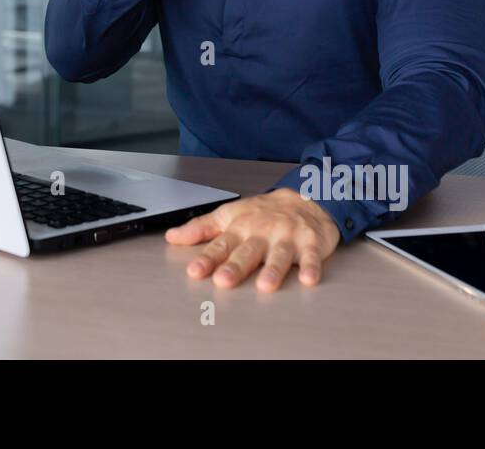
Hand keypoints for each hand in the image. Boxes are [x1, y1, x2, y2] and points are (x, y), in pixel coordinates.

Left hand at [165, 188, 341, 291]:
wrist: (306, 198)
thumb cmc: (264, 212)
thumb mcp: (229, 215)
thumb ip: (201, 228)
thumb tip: (172, 237)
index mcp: (241, 227)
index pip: (221, 244)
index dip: (207, 258)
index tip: (195, 270)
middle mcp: (263, 232)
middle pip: (247, 251)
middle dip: (235, 266)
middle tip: (223, 280)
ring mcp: (287, 237)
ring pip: (279, 255)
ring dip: (272, 270)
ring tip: (265, 285)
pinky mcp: (311, 243)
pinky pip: (312, 256)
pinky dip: (311, 267)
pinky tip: (308, 279)